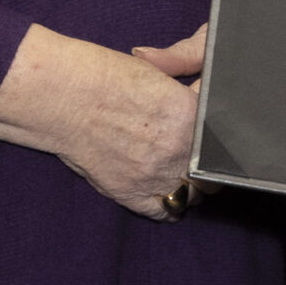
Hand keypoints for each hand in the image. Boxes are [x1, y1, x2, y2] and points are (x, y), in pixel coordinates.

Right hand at [0, 23, 200, 219]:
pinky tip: (165, 191)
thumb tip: (202, 103)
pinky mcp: (132, 193)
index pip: (223, 135)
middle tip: (195, 154)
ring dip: (192, 185)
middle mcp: (179, 147)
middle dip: (207, 162)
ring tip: (180, 172)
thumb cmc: (106, 76)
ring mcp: (156, 174)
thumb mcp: (159, 73)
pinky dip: (169, 205)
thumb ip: (189, 93)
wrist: (62, 96)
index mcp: (191, 113)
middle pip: (214, 170)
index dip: (216, 133)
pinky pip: (166, 211)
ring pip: (194, 194)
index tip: (206, 130)